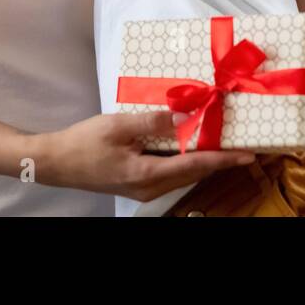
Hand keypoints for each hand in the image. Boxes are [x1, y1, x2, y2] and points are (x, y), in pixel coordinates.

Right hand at [28, 110, 256, 202]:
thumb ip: (154, 121)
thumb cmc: (83, 143)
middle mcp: (151, 188)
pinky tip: (192, 145)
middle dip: (221, 161)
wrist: (56, 163)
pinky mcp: (139, 184)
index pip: (195, 165)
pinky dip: (187, 160)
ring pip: (184, 174)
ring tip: (226, 144)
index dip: (224, 159)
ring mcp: (145, 189)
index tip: (248, 154)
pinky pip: (172, 173)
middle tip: (245, 146)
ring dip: (206, 160)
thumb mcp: (119, 126)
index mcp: (148, 174)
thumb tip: (186, 115)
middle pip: (195, 173)